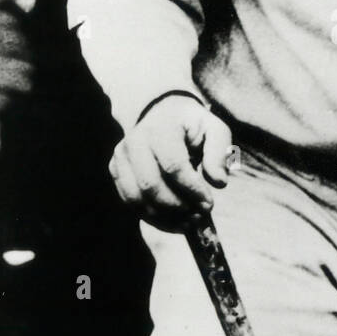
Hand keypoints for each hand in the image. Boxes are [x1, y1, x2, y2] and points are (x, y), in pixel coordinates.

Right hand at [108, 94, 233, 228]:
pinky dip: (153, 218)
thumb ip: (220, 153)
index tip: (209, 203)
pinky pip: (131, 203)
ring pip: (137, 198)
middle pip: (152, 185)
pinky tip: (174, 221)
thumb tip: (219, 182)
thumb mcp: (214, 129)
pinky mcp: (116, 171)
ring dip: (165, 217)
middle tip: (200, 214)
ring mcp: (121, 157)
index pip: (173, 165)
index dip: (192, 190)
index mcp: (160, 128)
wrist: (163, 114)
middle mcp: (135, 141)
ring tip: (189, 220)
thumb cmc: (192, 126)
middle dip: (178, 206)